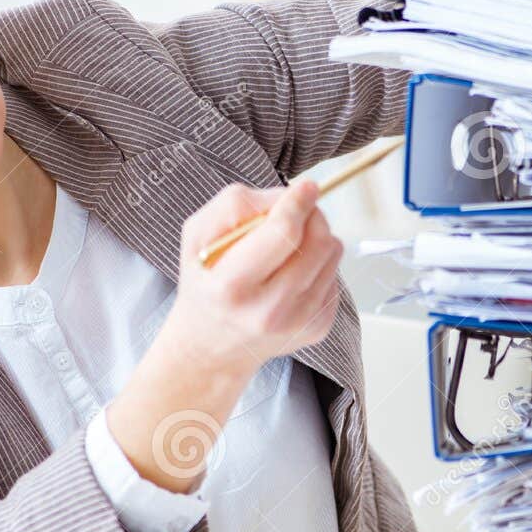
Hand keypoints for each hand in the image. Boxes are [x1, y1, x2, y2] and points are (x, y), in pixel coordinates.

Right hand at [169, 180, 344, 376]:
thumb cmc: (205, 282)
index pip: (283, 234)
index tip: (307, 187)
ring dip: (318, 237)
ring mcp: (297, 323)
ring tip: (290, 245)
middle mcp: (267, 311)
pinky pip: (335, 275)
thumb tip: (287, 196)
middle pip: (317, 243)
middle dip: (312, 215)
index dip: (299, 203)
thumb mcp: (197, 236)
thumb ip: (235, 206)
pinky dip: (319, 264)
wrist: (211, 345)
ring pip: (332, 254)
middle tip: (297, 211)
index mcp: (231, 286)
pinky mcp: (317, 328)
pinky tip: (293, 273)